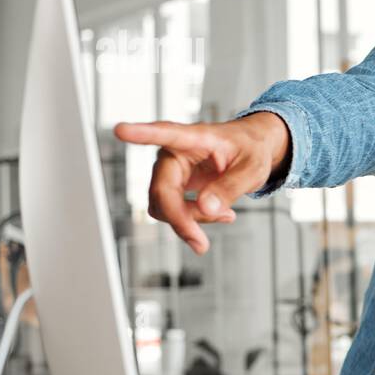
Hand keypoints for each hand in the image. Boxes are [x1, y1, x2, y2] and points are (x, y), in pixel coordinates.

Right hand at [113, 112, 289, 253]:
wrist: (252, 149)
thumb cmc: (252, 149)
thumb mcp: (254, 168)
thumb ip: (231, 186)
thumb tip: (205, 208)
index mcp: (196, 137)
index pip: (166, 134)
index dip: (142, 133)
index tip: (120, 129)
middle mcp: (175, 152)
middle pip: (162, 190)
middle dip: (180, 219)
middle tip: (200, 244)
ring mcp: (171, 171)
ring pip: (164, 206)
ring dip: (190, 220)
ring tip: (227, 215)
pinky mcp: (173, 186)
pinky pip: (173, 211)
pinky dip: (193, 220)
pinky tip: (222, 215)